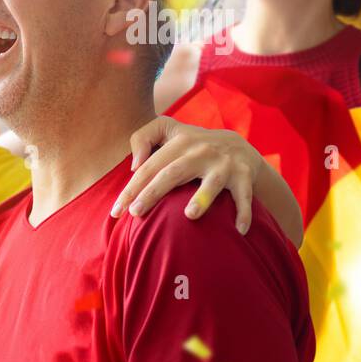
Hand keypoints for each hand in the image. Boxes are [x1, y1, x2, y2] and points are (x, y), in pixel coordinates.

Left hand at [112, 117, 260, 233]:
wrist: (238, 146)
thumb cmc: (191, 144)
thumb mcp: (168, 130)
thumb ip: (143, 138)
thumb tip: (134, 165)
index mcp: (180, 142)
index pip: (149, 167)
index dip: (131, 188)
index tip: (116, 211)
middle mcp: (201, 151)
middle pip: (172, 173)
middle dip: (153, 193)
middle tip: (135, 213)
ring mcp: (224, 164)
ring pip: (212, 182)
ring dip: (202, 198)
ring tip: (190, 216)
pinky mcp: (244, 175)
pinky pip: (243, 196)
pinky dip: (243, 212)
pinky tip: (239, 231)